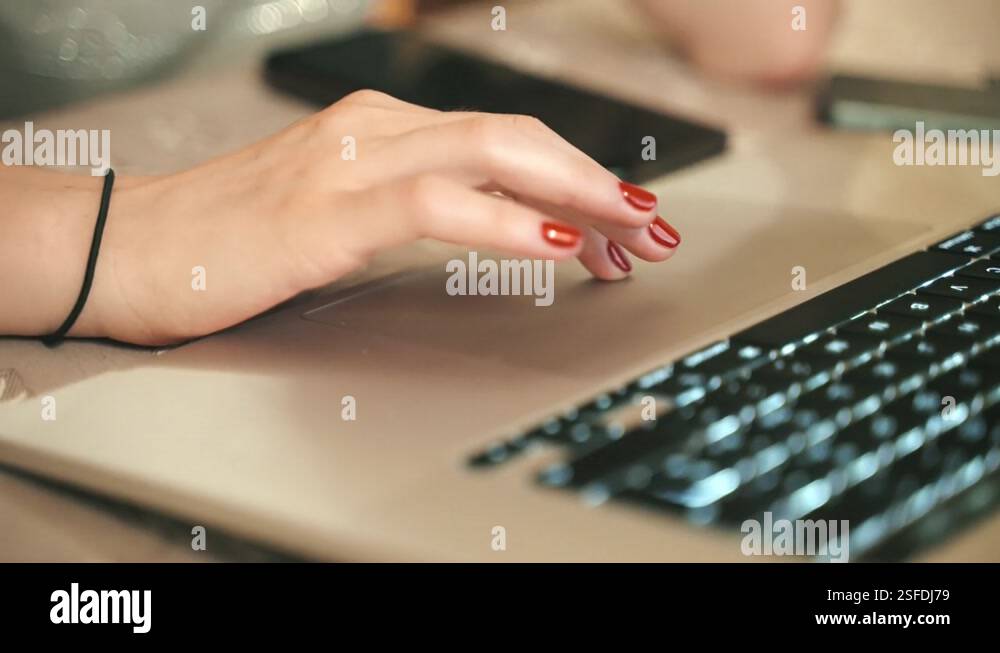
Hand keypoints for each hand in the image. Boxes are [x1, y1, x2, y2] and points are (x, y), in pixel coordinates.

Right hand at [73, 91, 681, 343]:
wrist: (127, 248)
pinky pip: (436, 202)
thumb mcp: (336, 215)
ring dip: (576, 195)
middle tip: (654, 225)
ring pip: (493, 153)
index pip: (505, 143)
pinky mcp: (326, 209)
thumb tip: (488, 230)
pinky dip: (505, 219)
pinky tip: (553, 241)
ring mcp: (350, 162)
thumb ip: (406, 210)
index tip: (624, 220)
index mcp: (379, 131)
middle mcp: (373, 132)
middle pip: (517, 138)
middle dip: (599, 181)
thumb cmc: (227, 241)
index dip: (576, 176)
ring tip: (631, 234)